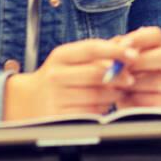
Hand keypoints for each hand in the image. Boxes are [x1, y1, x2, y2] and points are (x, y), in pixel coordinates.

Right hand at [3, 39, 138, 119]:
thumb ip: (99, 52)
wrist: (28, 101)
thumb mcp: (72, 59)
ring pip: (98, 95)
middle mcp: (55, 75)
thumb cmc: (59, 77)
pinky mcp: (59, 116)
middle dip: (120, 76)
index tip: (133, 54)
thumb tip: (127, 44)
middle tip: (131, 78)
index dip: (115, 51)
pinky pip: (91, 112)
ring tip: (117, 91)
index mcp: (60, 56)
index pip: (91, 49)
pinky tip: (103, 104)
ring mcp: (55, 97)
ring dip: (114, 94)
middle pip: (98, 74)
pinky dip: (102, 108)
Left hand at [109, 26, 160, 108]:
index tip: (122, 45)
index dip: (139, 38)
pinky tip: (125, 99)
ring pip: (157, 79)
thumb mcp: (120, 64)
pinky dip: (136, 99)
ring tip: (116, 86)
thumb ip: (117, 53)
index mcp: (160, 48)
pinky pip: (153, 99)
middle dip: (140, 61)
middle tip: (119, 68)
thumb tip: (115, 46)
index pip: (156, 35)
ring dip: (133, 83)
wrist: (131, 108)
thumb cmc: (124, 80)